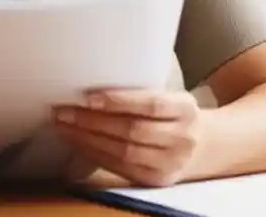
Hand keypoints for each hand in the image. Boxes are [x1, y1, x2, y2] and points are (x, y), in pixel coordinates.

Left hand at [53, 89, 203, 186]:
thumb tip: (89, 86)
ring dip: (87, 139)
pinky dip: (94, 154)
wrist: (202, 146)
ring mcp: (171, 163)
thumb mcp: (169, 97)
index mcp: (185, 108)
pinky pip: (120, 167)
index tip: (88, 97)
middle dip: (92, 122)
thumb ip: (140, 92)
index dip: (119, 101)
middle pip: (133, 130)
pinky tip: (77, 142)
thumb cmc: (173, 114)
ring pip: (123, 152)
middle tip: (63, 112)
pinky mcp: (156, 180)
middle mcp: (182, 137)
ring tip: (63, 127)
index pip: (151, 104)